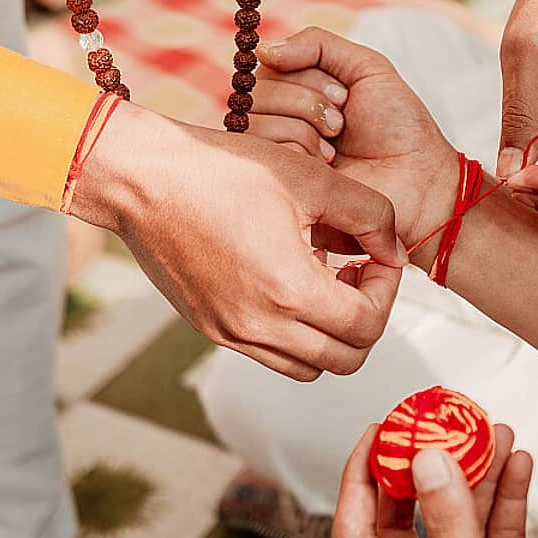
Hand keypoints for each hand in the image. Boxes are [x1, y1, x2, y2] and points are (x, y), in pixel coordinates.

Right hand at [70, 101, 405, 381]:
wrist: (143, 178)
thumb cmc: (222, 171)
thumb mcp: (313, 179)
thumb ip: (372, 214)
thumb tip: (394, 248)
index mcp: (290, 291)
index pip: (367, 325)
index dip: (387, 292)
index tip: (379, 259)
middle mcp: (259, 327)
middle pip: (345, 359)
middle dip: (367, 319)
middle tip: (360, 275)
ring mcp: (231, 334)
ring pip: (309, 367)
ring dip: (332, 334)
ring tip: (328, 281)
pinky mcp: (211, 329)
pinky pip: (271, 355)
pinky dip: (296, 334)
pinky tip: (290, 283)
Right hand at [255, 29, 458, 256]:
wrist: (418, 179)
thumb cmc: (398, 126)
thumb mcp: (365, 67)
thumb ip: (317, 44)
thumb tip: (263, 48)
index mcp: (298, 91)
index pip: (269, 65)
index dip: (305, 75)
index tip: (344, 94)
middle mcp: (280, 120)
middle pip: (258, 92)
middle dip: (308, 102)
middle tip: (343, 122)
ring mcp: (277, 153)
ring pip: (257, 121)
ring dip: (305, 128)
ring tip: (337, 148)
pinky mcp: (280, 185)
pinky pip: (263, 153)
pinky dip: (301, 152)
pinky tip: (329, 168)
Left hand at [333, 423, 537, 537]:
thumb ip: (451, 527)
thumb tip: (427, 464)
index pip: (357, 531)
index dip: (361, 477)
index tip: (378, 433)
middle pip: (409, 517)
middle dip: (427, 467)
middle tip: (435, 425)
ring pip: (461, 518)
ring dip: (478, 473)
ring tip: (490, 434)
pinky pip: (501, 533)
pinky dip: (510, 497)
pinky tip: (516, 465)